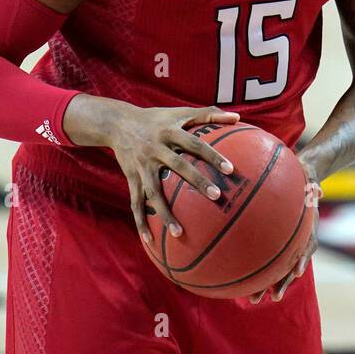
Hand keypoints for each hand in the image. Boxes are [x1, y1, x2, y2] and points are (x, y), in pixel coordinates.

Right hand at [64, 96, 237, 245]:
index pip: (194, 143)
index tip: (230, 169)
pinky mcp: (131, 178)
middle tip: (217, 196)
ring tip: (179, 234)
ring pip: (153, 192)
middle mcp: (155, 149)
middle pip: (178, 166)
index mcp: (169, 132)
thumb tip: (238, 116)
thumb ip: (208, 114)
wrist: (117, 122)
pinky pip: (136, 204)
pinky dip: (141, 223)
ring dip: (165, 214)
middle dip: (196, 181)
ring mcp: (142, 166)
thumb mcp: (180, 111)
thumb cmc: (156, 118)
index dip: (212, 155)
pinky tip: (150, 241)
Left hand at [249, 172, 321, 303]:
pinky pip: (268, 260)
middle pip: (292, 266)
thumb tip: (319, 191)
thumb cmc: (305, 176)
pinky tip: (240, 283)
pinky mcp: (278, 244)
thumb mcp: (310, 177)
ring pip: (279, 269)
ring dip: (268, 285)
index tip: (297, 273)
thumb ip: (313, 184)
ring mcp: (289, 245)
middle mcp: (300, 241)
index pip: (307, 247)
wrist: (304, 180)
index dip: (302, 260)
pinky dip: (257, 273)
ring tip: (253, 300)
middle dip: (282, 283)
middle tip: (272, 298)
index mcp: (309, 228)